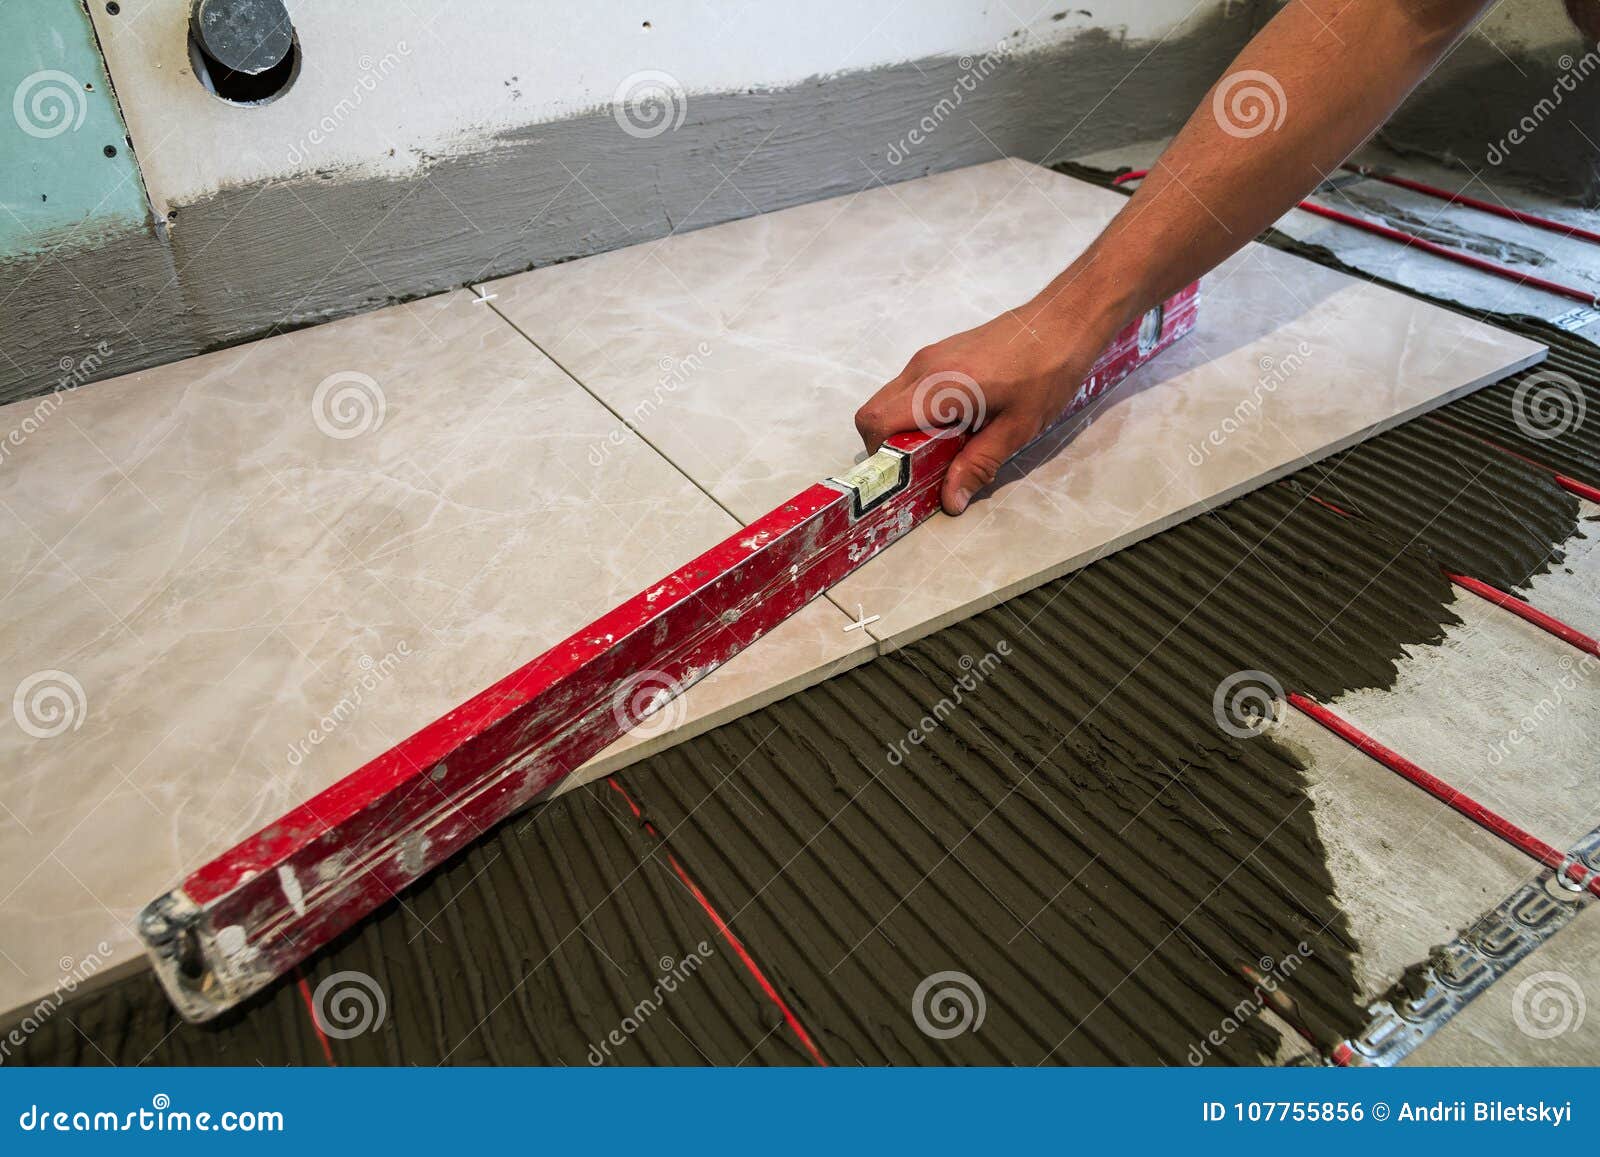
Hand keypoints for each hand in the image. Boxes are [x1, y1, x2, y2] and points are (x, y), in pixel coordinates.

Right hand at [853, 298, 1114, 514]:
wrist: (1065, 320)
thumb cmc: (1047, 372)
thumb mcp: (1016, 428)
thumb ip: (978, 464)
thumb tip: (950, 501)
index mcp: (937, 386)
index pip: (875, 421)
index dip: (880, 455)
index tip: (906, 476)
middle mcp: (923, 367)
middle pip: (874, 411)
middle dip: (889, 446)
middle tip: (925, 467)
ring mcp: (930, 356)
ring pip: (892, 399)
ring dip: (905, 428)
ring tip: (946, 447)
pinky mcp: (941, 352)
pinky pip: (911, 387)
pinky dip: (918, 411)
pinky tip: (958, 422)